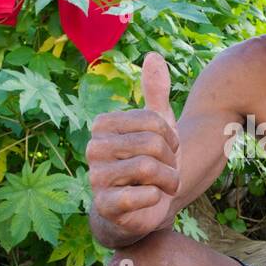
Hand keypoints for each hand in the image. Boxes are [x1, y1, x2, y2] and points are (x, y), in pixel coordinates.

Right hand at [86, 53, 180, 244]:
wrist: (144, 209)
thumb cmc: (152, 164)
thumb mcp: (158, 127)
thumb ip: (156, 93)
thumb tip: (153, 55)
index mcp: (103, 125)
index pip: (154, 121)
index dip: (171, 138)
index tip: (166, 150)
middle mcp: (93, 149)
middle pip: (153, 144)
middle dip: (171, 161)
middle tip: (165, 172)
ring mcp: (95, 178)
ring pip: (150, 168)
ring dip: (168, 181)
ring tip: (162, 186)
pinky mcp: (105, 206)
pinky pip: (144, 195)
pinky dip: (157, 198)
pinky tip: (149, 200)